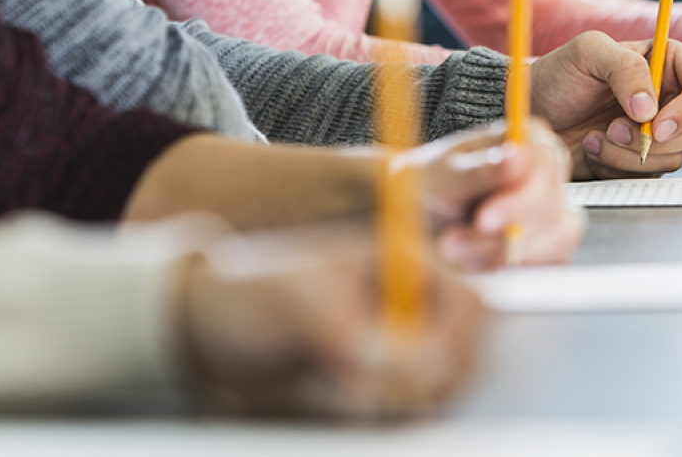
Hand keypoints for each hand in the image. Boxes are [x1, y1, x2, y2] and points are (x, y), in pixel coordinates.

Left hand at [180, 221, 485, 418]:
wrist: (212, 332)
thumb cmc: (250, 297)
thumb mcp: (294, 304)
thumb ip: (347, 332)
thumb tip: (399, 371)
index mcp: (401, 265)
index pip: (468, 303)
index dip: (459, 343)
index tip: (423, 375)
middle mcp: (411, 307)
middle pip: (469, 352)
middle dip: (442, 382)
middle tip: (393, 401)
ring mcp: (401, 348)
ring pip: (446, 388)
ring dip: (418, 404)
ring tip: (359, 402)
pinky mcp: (384, 385)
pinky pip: (414, 410)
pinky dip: (397, 417)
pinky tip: (355, 410)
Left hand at [401, 121, 582, 269]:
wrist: (418, 220)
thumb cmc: (432, 186)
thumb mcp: (444, 175)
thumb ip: (479, 169)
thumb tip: (515, 157)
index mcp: (530, 141)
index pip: (545, 169)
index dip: (518, 200)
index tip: (483, 221)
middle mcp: (548, 175)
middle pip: (550, 209)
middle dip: (499, 235)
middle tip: (451, 243)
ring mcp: (555, 212)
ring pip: (552, 241)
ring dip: (497, 255)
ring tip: (453, 249)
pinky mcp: (551, 248)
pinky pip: (546, 265)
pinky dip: (508, 270)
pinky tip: (474, 262)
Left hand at [530, 31, 681, 179]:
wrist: (533, 111)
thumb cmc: (558, 75)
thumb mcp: (587, 53)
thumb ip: (625, 67)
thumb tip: (651, 107)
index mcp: (668, 62)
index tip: (656, 125)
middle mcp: (671, 97)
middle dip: (654, 138)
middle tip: (611, 129)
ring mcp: (658, 131)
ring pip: (674, 157)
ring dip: (629, 154)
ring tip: (593, 137)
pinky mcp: (641, 159)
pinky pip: (649, 175)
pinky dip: (618, 168)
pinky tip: (592, 150)